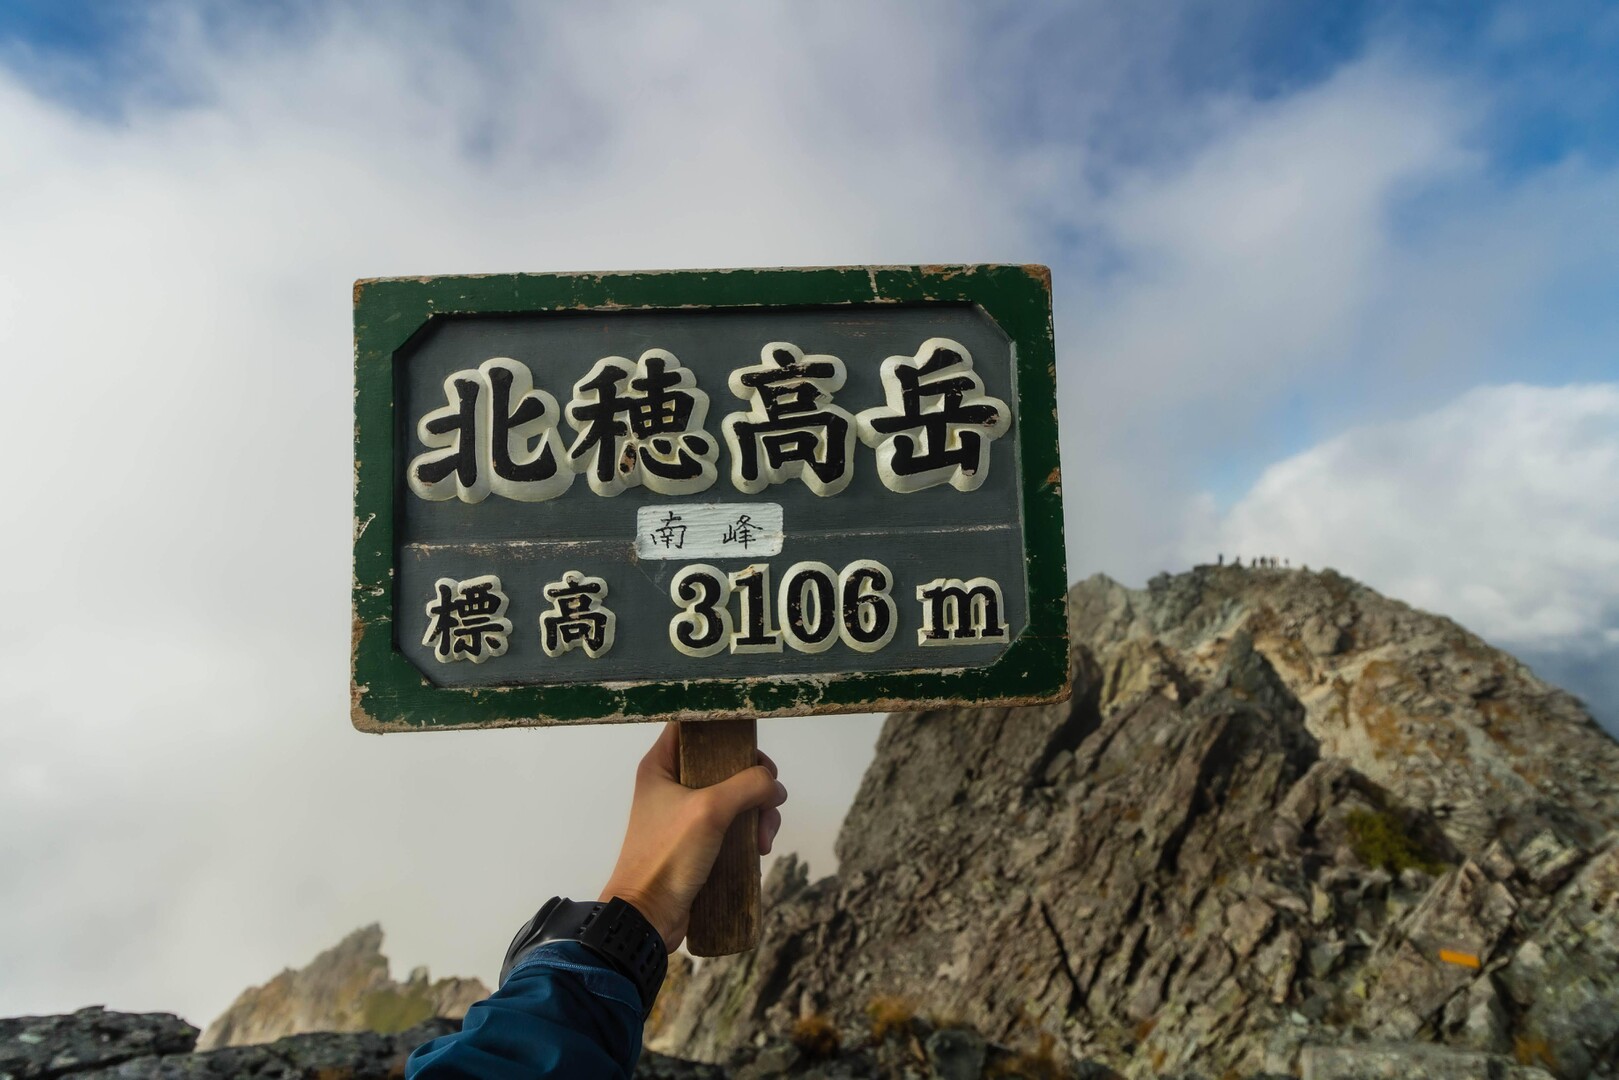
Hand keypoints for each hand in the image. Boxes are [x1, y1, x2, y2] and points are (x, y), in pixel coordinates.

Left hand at [599, 722, 787, 951]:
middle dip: (756, 782)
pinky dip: (752, 832)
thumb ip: (748, 785)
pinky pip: (736, 824)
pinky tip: (759, 850)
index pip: (694, 725)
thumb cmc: (668, 855)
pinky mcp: (702, 841)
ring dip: (760, 813)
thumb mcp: (710, 809)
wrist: (648, 917)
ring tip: (764, 840)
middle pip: (727, 762)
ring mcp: (689, 814)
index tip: (753, 743)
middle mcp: (674, 784)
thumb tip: (774, 786)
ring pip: (738, 795)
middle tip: (770, 802)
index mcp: (662, 765)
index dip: (725, 728)